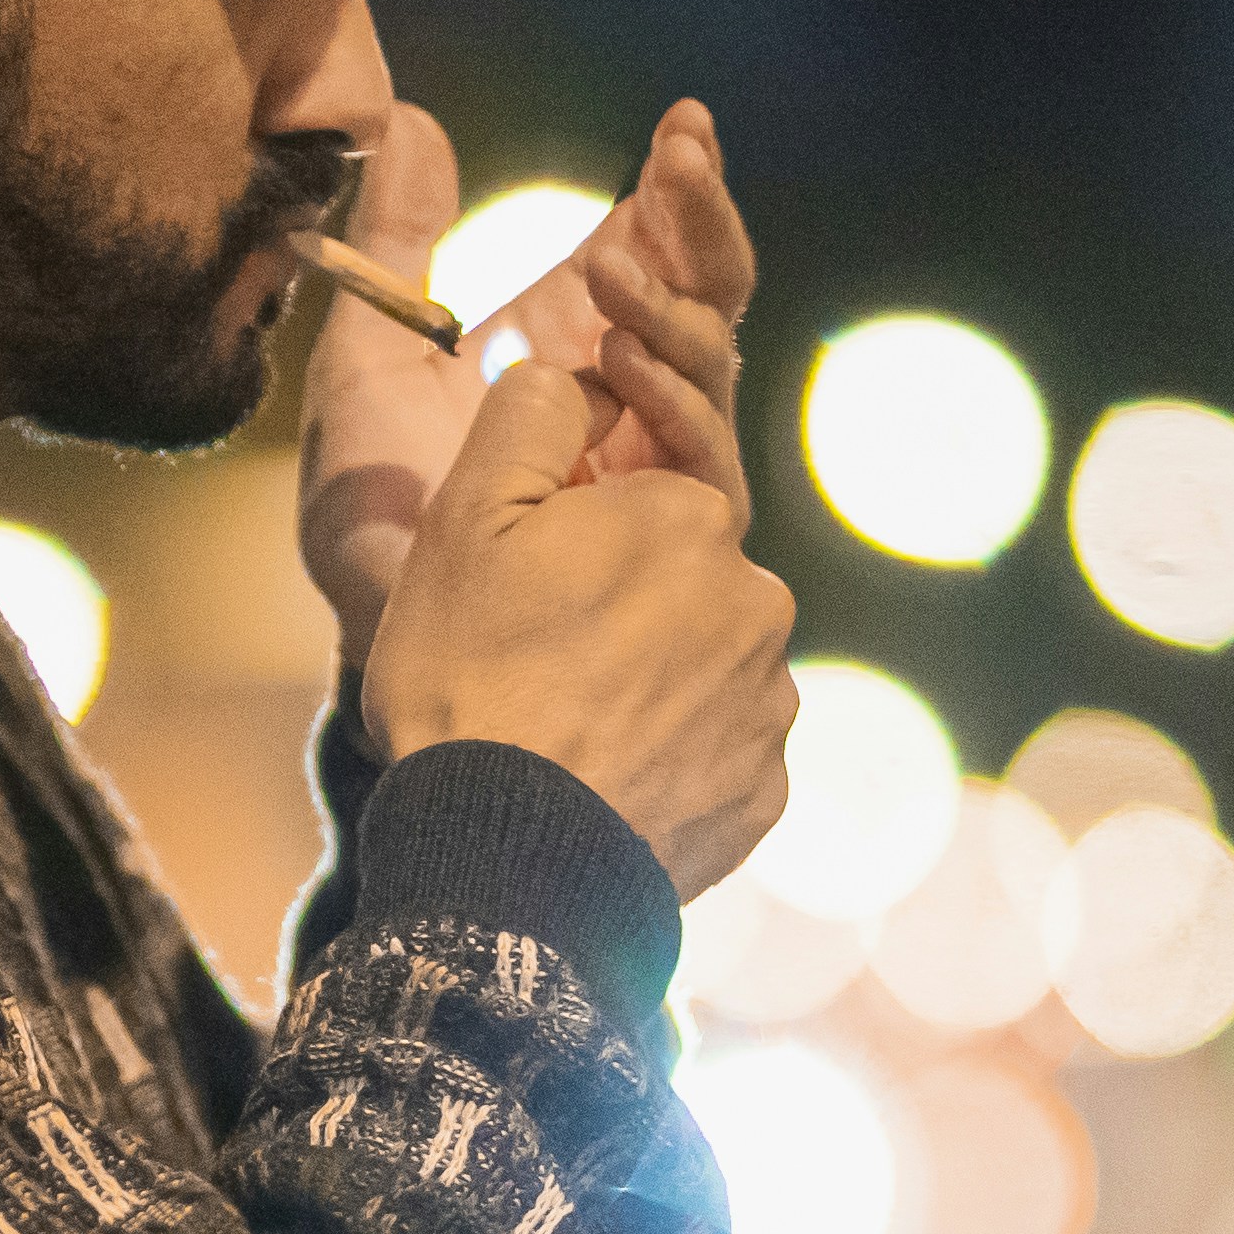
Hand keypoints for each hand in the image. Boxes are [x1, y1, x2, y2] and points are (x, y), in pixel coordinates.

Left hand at [296, 98, 758, 660]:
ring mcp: (650, 459)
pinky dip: (668, 397)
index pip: (653, 247)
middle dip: (700, 220)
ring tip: (609, 267)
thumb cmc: (370, 498)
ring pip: (708, 362)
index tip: (682, 120)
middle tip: (681, 157)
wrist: (372, 618)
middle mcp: (627, 393)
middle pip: (706, 292)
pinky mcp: (658, 529)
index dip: (677, 187)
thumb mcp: (371, 345)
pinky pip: (699, 454)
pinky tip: (620, 354)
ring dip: (667, 303)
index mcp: (573, 338)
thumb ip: (397, 236)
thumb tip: (409, 117)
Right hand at [363, 343, 797, 900]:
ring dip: (650, 686)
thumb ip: (531, 413)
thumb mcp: (465, 517)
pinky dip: (669, 762)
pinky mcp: (764, 791)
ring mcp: (768, 704)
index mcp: (692, 517)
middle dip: (620, 610)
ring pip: (703, 667)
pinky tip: (605, 781)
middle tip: (537, 667)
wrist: (506, 859)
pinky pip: (716, 754)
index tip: (523, 593)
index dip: (573, 540)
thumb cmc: (473, 679)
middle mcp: (758, 600)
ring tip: (568, 732)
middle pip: (680, 582)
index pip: (640, 502)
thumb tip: (586, 374)